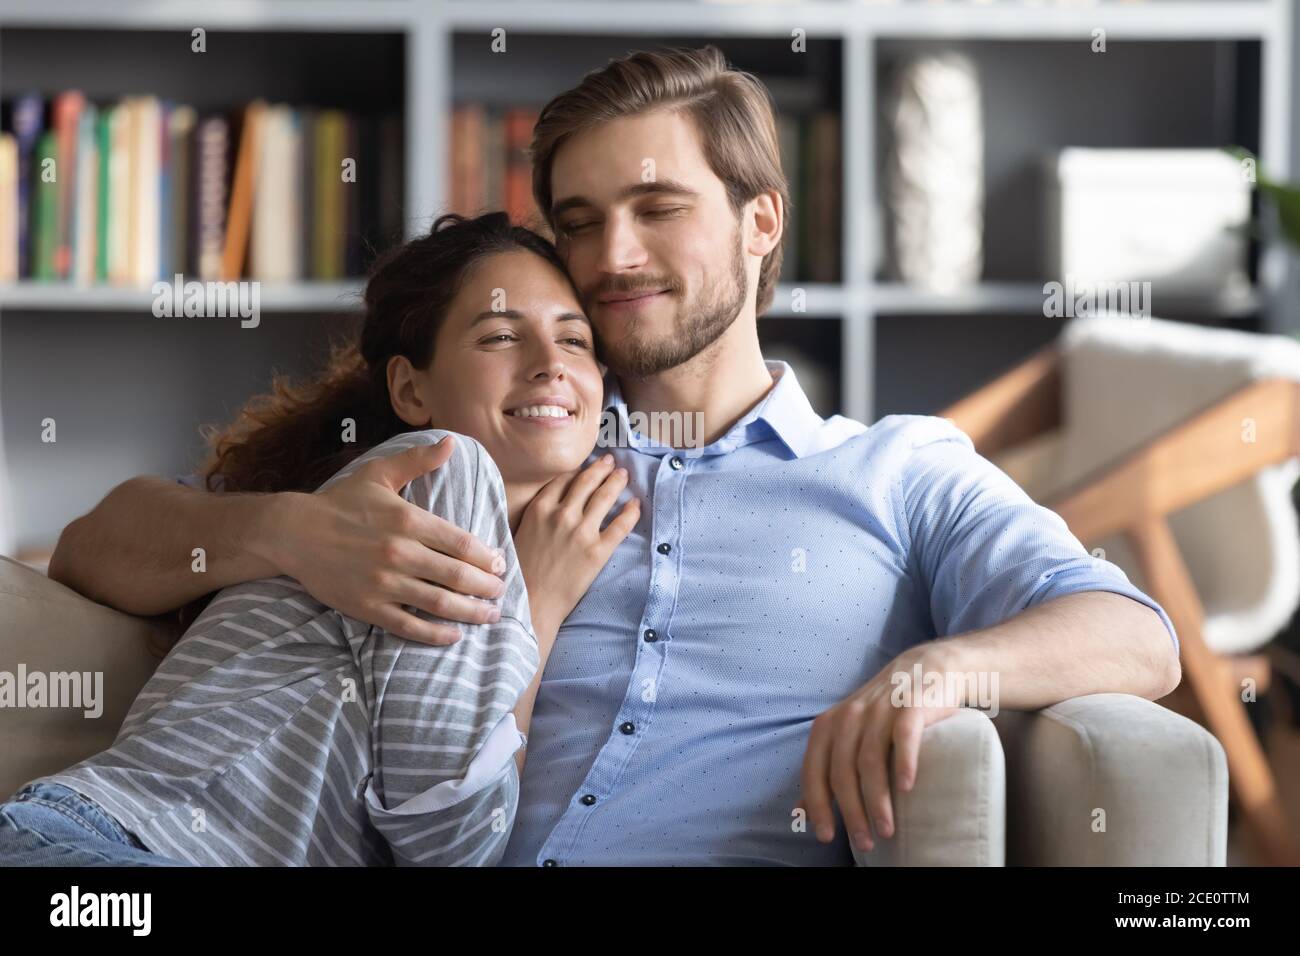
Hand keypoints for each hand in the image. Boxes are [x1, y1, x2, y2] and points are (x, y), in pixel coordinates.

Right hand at [272, 435, 507, 645]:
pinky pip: (409, 626)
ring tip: (489, 616)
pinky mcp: (368, 607)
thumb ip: (418, 460)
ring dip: (471, 613)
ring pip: (439, 604)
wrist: (294, 532)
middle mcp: (400, 553)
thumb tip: (451, 442)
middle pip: (458, 576)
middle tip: (501, 593)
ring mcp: (384, 583)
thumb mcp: (380, 473)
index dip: (488, 558)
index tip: (501, 565)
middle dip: (487, 588)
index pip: (462, 544)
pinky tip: (454, 636)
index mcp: (409, 521)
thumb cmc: (341, 501)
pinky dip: (436, 635)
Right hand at [512, 453, 640, 636]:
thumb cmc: (522, 571)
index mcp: (540, 508)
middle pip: (588, 482)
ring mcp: (581, 532)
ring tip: (624, 475)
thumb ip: (537, 513)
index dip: (580, 470)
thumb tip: (553, 502)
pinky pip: (621, 525)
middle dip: (602, 468)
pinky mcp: (598, 551)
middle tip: (612, 462)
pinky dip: (631, 512)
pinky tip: (636, 504)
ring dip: (617, 482)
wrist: (532, 601)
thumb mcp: (521, 532)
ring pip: (605, 497)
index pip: (565, 479)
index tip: (589, 465)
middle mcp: (562, 514)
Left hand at [799, 646, 958, 853]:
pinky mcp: (911, 706)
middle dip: (851, 811)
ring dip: (877, 799)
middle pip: (842, 771)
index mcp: (829, 725)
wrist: (926, 669)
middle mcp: (850, 716)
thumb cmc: (884, 711)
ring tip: (886, 829)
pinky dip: (904, 763)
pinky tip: (907, 788)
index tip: (826, 836)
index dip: (817, 805)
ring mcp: (880, 710)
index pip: (814, 770)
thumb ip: (826, 768)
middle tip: (864, 841)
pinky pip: (903, 736)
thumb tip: (801, 811)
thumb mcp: (848, 734)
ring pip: (870, 760)